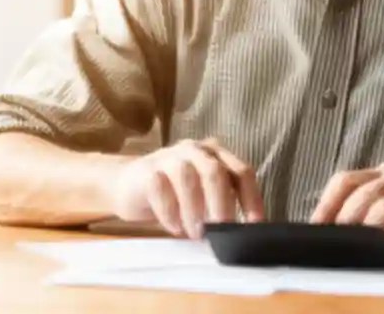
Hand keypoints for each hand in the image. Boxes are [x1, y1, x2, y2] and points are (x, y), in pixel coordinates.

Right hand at [108, 138, 264, 238]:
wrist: (128, 185)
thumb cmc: (173, 194)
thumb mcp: (202, 196)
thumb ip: (221, 205)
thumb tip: (239, 233)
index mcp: (216, 155)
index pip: (241, 171)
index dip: (251, 198)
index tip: (255, 224)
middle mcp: (195, 150)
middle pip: (215, 171)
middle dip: (222, 203)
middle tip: (222, 230)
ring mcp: (169, 157)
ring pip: (187, 177)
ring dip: (195, 210)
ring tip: (196, 234)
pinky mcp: (146, 170)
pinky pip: (160, 188)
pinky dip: (170, 212)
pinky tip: (174, 228)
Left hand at [309, 165, 383, 253]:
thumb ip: (371, 215)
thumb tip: (336, 231)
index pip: (345, 179)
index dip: (327, 202)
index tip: (315, 226)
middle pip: (359, 189)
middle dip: (343, 215)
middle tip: (339, 237)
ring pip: (381, 200)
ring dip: (368, 223)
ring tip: (364, 241)